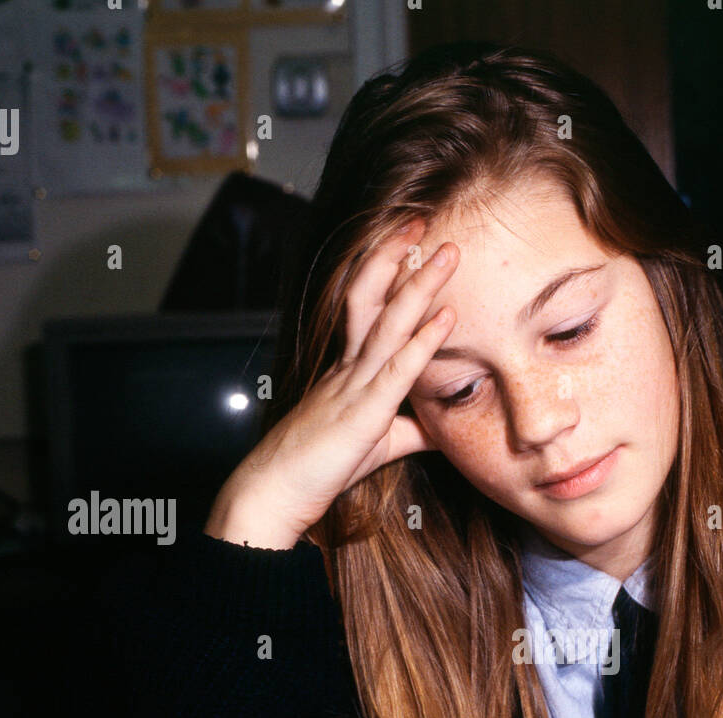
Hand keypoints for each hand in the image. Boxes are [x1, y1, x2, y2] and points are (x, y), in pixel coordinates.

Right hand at [206, 217, 458, 547]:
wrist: (275, 493)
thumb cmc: (319, 470)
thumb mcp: (376, 445)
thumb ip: (411, 429)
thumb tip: (441, 426)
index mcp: (345, 369)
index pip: (366, 307)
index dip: (386, 271)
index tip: (409, 240)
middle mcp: (347, 366)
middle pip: (372, 295)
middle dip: (398, 254)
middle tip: (423, 219)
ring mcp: (353, 384)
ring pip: (388, 321)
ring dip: (420, 284)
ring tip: (446, 250)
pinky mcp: (363, 412)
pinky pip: (397, 369)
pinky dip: (424, 341)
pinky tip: (446, 316)